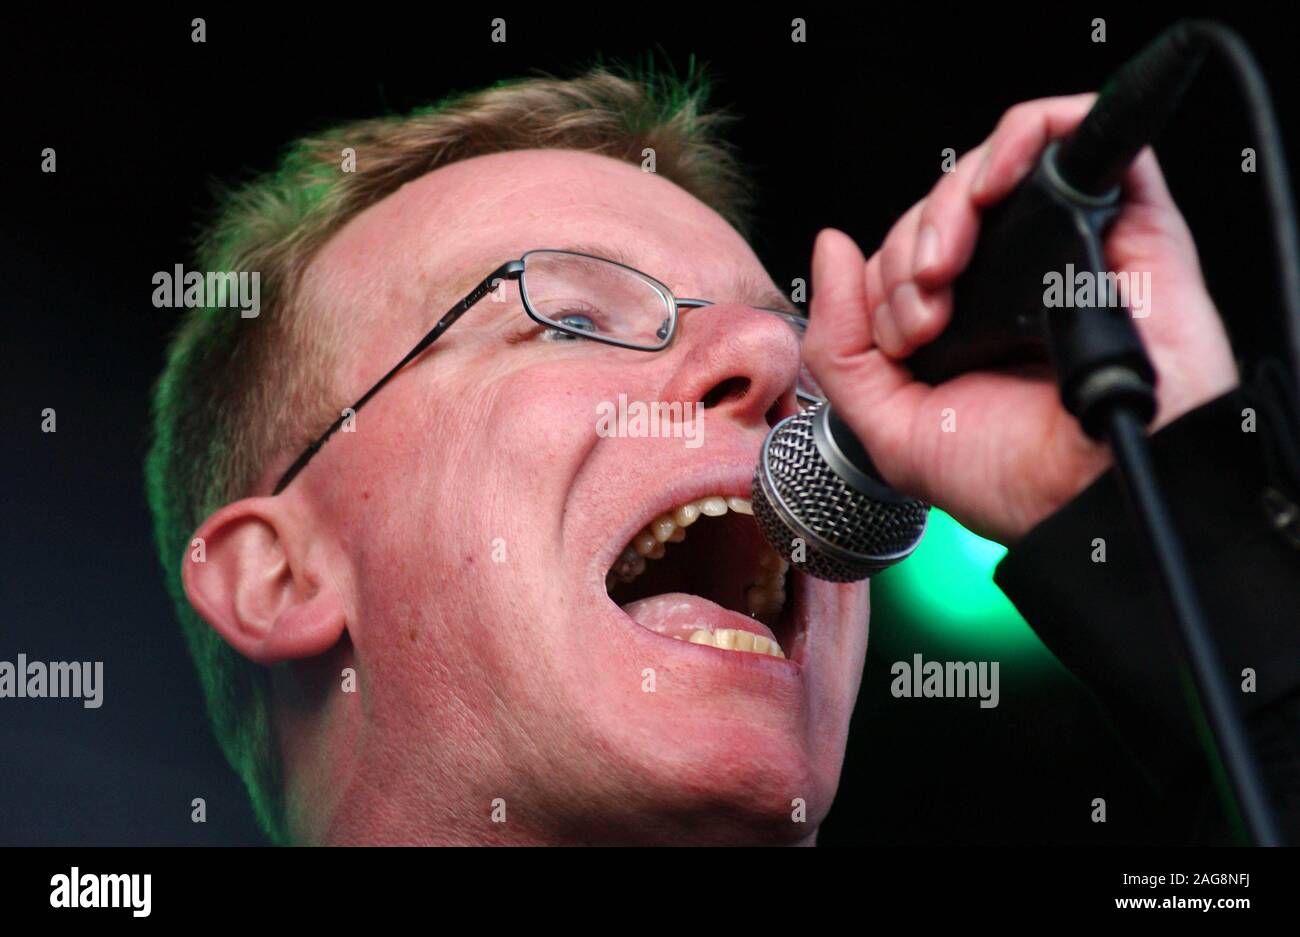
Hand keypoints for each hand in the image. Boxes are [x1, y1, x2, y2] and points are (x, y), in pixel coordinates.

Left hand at [803, 93, 1238, 544]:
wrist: (1094, 493)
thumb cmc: (1012, 478)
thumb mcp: (886, 425)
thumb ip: (839, 342)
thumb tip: (831, 245)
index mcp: (961, 321)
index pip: (899, 254)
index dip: (884, 282)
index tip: (905, 340)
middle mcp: (1009, 278)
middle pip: (937, 209)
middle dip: (908, 254)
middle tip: (924, 318)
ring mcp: (1062, 243)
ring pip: (988, 169)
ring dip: (946, 205)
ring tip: (946, 267)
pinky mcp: (1123, 216)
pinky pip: (1066, 134)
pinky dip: (1022, 135)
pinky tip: (996, 184)